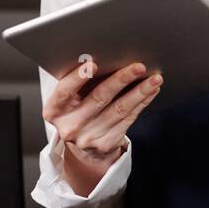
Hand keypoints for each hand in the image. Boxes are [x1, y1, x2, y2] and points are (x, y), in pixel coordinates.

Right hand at [42, 58, 162, 193]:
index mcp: (54, 111)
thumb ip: (78, 83)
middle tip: (138, 67)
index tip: (93, 64)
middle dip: (121, 80)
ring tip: (154, 79)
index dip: (77, 78)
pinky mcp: (106, 144)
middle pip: (99, 98)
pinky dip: (142, 103)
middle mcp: (70, 125)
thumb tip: (106, 58)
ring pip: (119, 109)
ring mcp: (88, 137)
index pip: (64, 92)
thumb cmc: (76, 112)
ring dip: (140, 92)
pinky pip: (128, 119)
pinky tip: (151, 91)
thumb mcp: (68, 101)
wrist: (81, 149)